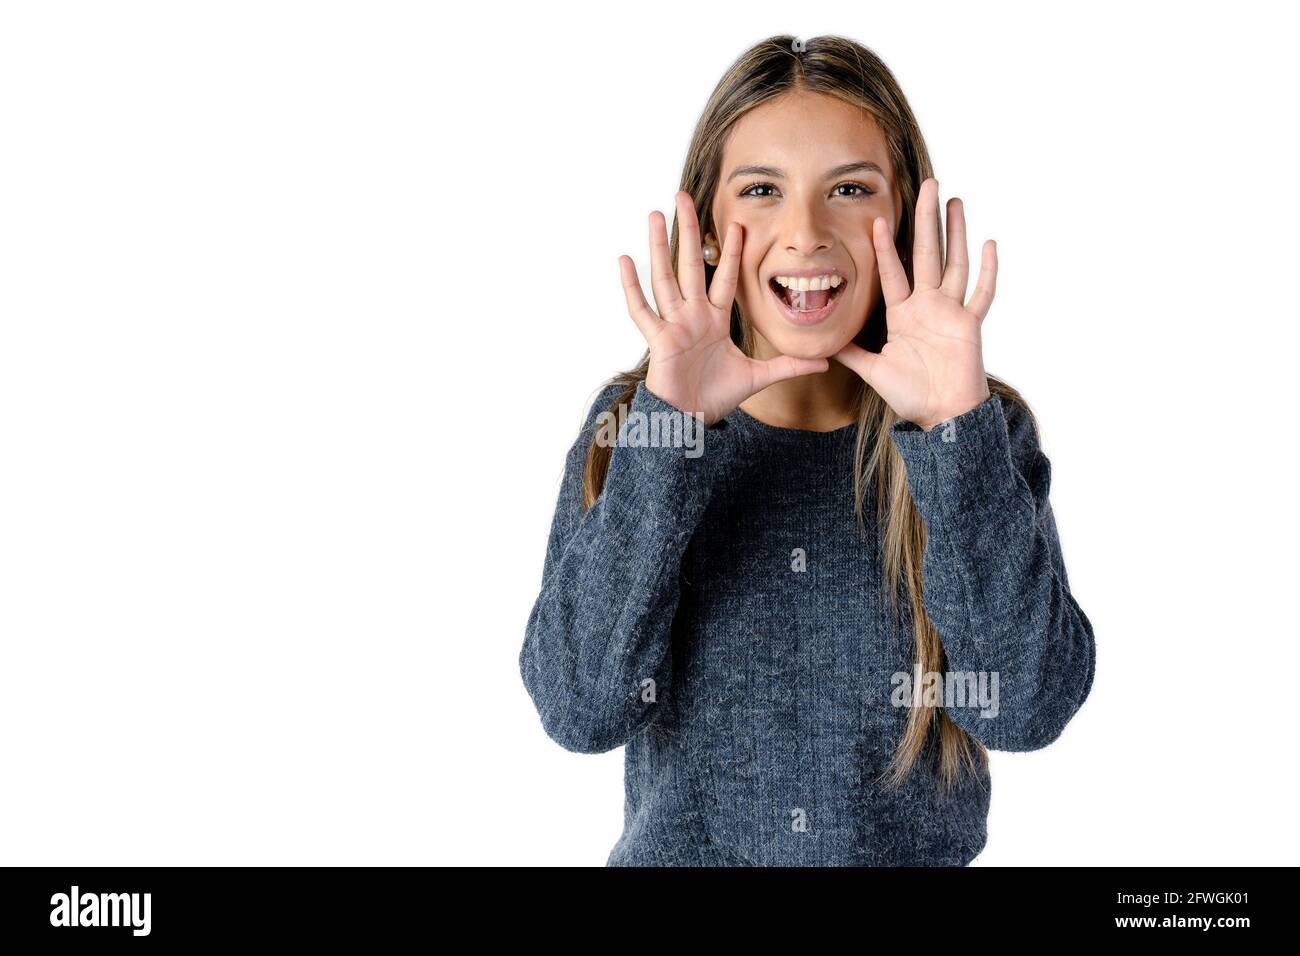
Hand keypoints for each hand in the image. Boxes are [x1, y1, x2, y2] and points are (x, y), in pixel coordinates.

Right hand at [619, 191, 828, 425]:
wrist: (689, 420)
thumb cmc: (716, 397)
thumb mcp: (759, 377)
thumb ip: (789, 366)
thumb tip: (824, 363)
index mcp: (714, 319)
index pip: (725, 278)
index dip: (732, 252)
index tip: (736, 224)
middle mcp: (692, 314)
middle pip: (691, 264)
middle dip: (690, 230)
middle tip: (683, 196)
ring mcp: (673, 324)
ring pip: (665, 277)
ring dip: (659, 246)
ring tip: (655, 214)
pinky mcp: (659, 339)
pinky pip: (642, 310)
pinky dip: (632, 287)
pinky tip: (625, 260)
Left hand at [834, 178, 994, 430]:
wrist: (941, 415)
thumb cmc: (911, 394)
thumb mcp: (872, 371)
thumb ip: (851, 354)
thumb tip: (821, 345)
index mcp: (904, 314)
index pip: (892, 272)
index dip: (884, 247)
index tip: (877, 219)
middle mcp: (928, 306)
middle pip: (926, 254)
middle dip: (926, 221)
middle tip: (928, 186)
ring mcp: (951, 312)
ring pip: (955, 264)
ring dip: (956, 233)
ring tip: (955, 201)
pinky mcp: (970, 325)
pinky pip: (982, 294)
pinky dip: (988, 271)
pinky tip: (990, 244)